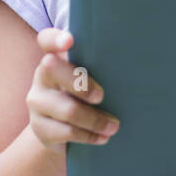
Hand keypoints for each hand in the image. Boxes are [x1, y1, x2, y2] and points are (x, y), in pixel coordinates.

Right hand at [26, 28, 119, 151]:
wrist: (62, 131)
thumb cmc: (87, 95)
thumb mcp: (92, 79)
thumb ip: (102, 67)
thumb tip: (138, 64)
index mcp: (56, 57)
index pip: (47, 40)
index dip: (55, 38)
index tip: (70, 41)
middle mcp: (42, 75)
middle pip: (53, 69)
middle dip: (81, 83)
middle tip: (102, 97)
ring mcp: (37, 101)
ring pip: (67, 109)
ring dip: (95, 119)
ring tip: (114, 126)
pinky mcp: (39, 127)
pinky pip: (67, 132)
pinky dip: (89, 136)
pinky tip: (103, 137)